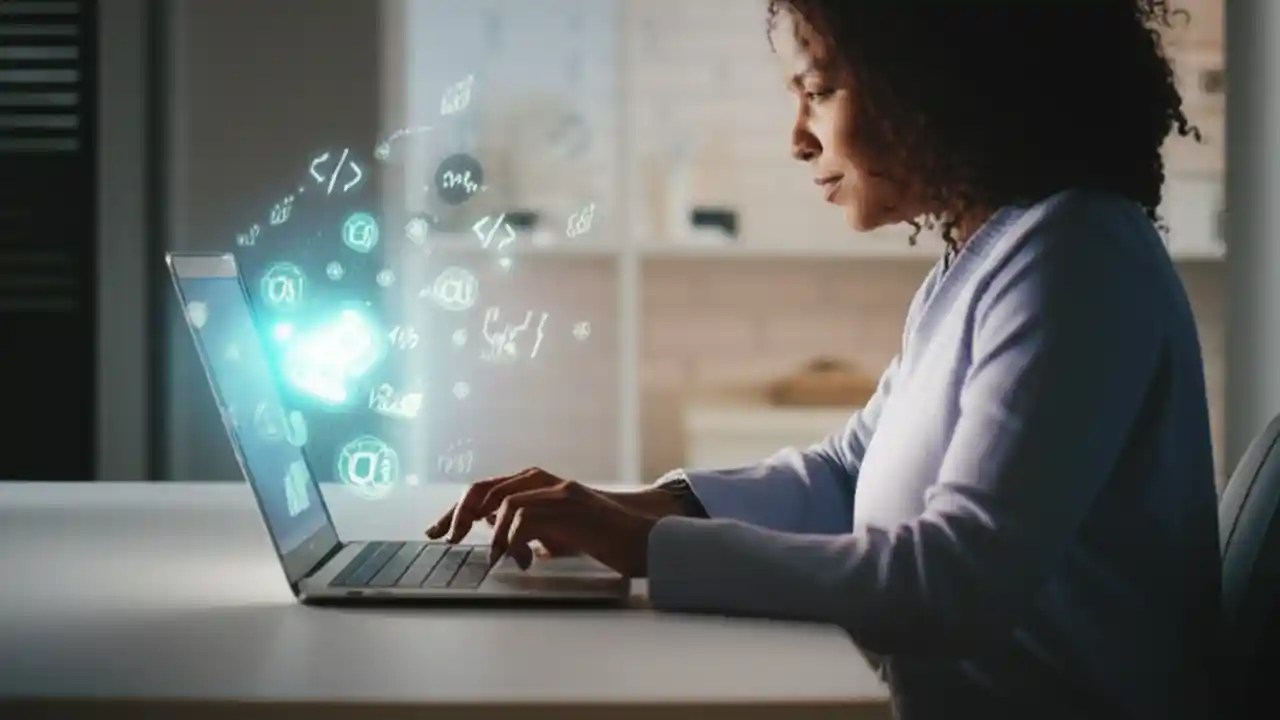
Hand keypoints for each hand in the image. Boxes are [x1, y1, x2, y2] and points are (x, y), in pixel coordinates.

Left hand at [424, 468, 657, 576]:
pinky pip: (525, 516)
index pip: (484, 489)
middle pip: (484, 488)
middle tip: (448, 541)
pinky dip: (513, 539)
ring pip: (503, 500)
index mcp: (536, 484)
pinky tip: (517, 559)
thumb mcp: (553, 531)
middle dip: (459, 514)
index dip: (455, 509)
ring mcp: (556, 489)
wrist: (640, 537)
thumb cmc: (598, 537)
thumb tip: (495, 537)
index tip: (436, 531)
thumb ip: (525, 528)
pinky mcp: (568, 503)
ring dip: (492, 534)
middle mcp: (543, 480)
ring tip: (494, 557)